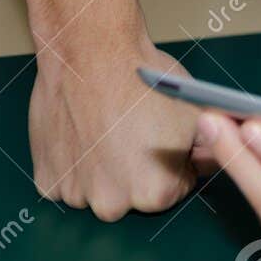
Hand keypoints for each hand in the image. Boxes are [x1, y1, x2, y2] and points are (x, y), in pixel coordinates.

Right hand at [28, 38, 198, 220]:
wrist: (92, 54)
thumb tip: (214, 161)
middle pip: (136, 193)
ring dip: (104, 169)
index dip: (176, 161)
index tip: (166, 139)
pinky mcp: (45, 180)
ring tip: (107, 130)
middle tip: (135, 132)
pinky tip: (82, 134)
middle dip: (140, 170)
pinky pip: (67, 180)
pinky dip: (74, 164)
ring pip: (100, 188)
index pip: (177, 187)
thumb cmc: (145, 83)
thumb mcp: (196, 117)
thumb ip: (209, 148)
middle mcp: (113, 205)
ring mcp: (75, 196)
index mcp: (156, 194)